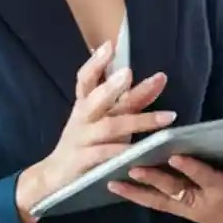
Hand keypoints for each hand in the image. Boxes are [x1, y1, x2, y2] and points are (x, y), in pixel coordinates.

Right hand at [15, 41, 170, 222]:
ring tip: (167, 116)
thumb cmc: (87, 142)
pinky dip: (124, 153)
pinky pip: (107, 156)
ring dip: (139, 121)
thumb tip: (158, 79)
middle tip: (128, 72)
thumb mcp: (106, 119)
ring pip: (110, 127)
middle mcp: (83, 118)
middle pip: (96, 98)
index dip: (95, 62)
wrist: (54, 177)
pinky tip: (143, 152)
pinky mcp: (85, 162)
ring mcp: (82, 140)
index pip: (86, 79)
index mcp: (85, 104)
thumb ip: (131, 101)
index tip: (109, 45)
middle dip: (112, 86)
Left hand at [108, 137, 222, 222]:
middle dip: (155, 178)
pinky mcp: (173, 206)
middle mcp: (197, 199)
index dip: (191, 169)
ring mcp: (183, 204)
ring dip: (136, 190)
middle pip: (174, 188)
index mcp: (220, 189)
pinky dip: (134, 194)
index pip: (204, 177)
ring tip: (115, 181)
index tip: (176, 156)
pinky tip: (116, 186)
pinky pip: (152, 201)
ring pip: (157, 197)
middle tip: (136, 167)